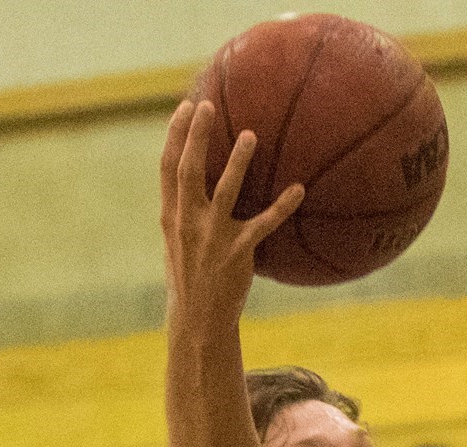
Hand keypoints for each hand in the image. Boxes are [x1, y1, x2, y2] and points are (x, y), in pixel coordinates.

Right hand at [160, 100, 304, 329]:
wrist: (198, 320)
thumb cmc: (192, 278)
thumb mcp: (178, 243)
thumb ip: (184, 212)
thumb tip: (195, 185)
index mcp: (171, 216)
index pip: (167, 168)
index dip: (175, 136)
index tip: (185, 107)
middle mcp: (188, 222)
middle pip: (188, 170)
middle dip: (196, 136)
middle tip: (207, 106)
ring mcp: (212, 237)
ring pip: (225, 191)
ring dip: (237, 162)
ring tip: (252, 135)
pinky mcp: (237, 253)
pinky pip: (264, 224)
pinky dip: (282, 206)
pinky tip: (299, 189)